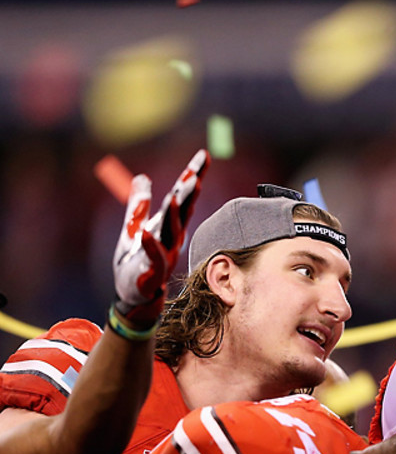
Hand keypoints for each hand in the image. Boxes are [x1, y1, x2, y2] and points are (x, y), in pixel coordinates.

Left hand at [112, 149, 209, 325]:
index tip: (203, 156)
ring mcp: (164, 256)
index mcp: (169, 227)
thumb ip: (138, 204)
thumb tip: (142, 178)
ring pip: (170, 234)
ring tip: (172, 198)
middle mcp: (171, 240)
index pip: (183, 197)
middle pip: (182, 212)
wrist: (133, 298)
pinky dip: (149, 246)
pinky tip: (145, 234)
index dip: (193, 176)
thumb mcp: (133, 229)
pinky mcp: (151, 274)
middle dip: (188, 195)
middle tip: (194, 177)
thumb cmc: (135, 263)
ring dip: (172, 217)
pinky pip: (152, 259)